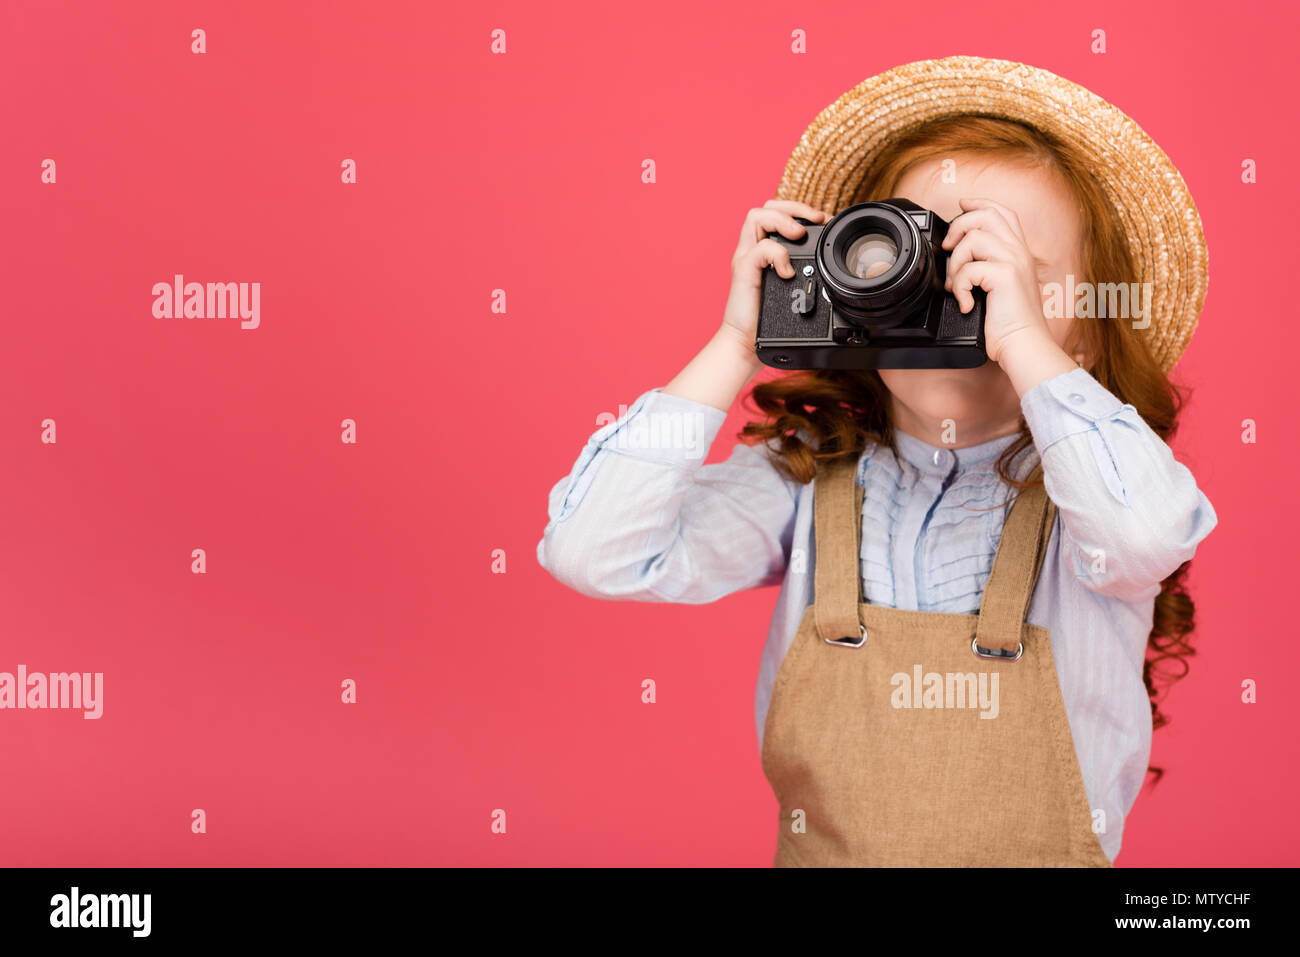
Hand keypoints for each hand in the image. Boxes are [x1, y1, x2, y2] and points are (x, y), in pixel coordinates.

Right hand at [720, 199, 831, 362]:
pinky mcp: (743, 270)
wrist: (747, 343)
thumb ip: (804, 272)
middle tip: (817, 219)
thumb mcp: (793, 289)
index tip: (825, 221)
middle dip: (794, 206)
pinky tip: (788, 272)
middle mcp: (752, 249)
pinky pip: (760, 247)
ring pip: (757, 216)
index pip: (778, 213)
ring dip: (783, 220)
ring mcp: (746, 258)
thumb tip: (831, 263)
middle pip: (767, 206)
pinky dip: (778, 254)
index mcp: (764, 250)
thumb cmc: (769, 320)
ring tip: (800, 235)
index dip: (801, 210)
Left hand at [940, 197, 1057, 365]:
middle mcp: (1019, 251)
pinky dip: (960, 288)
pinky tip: (966, 303)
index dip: (980, 204)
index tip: (961, 205)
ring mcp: (1013, 261)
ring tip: (958, 287)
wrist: (1023, 344)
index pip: (1003, 213)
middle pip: (986, 215)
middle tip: (948, 248)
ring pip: (973, 240)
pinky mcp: (1005, 275)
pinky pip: (969, 269)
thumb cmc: (1010, 324)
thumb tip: (958, 258)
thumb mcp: (1001, 289)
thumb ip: (988, 268)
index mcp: (1019, 252)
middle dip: (959, 227)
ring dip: (956, 264)